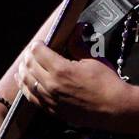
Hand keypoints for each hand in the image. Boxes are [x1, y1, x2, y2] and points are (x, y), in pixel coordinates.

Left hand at [17, 40, 133, 126]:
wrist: (115, 108)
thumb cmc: (108, 84)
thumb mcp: (94, 60)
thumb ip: (78, 45)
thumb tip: (76, 29)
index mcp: (61, 70)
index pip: (38, 52)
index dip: (37, 44)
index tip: (40, 43)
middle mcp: (51, 84)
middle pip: (29, 65)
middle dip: (29, 55)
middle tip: (32, 51)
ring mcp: (50, 99)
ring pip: (26, 82)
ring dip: (24, 71)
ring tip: (25, 65)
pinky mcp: (52, 110)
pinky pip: (31, 97)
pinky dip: (25, 87)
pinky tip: (25, 82)